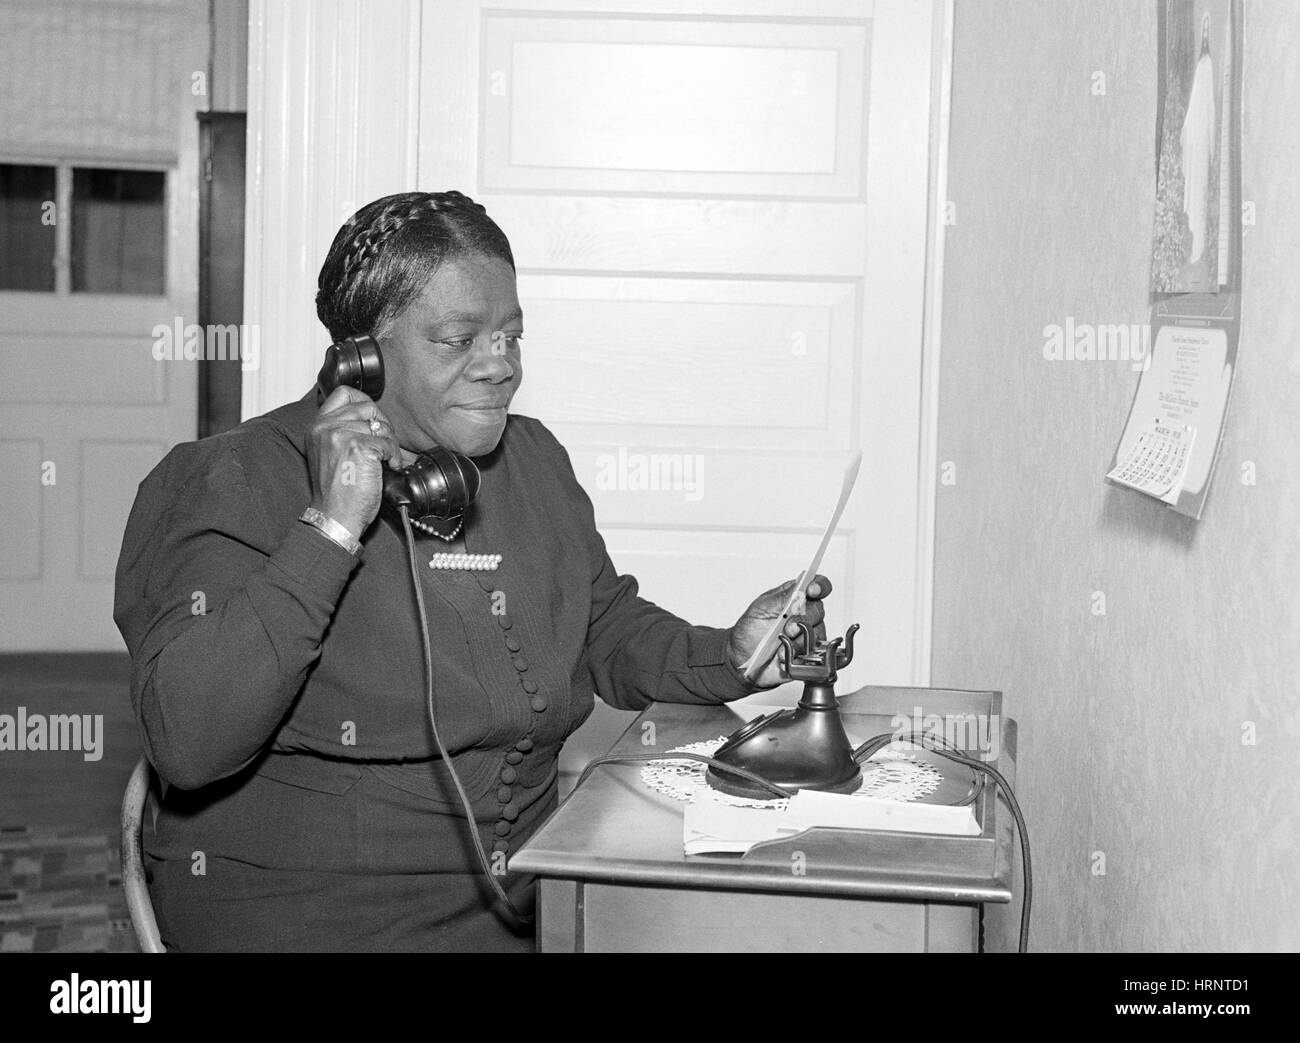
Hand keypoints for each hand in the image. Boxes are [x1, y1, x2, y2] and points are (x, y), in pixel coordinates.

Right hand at [306, 386, 403, 538]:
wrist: (334, 517)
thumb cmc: (336, 492)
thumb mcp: (329, 453)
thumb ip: (342, 431)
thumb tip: (374, 419)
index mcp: (317, 426)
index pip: (344, 393)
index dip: (365, 402)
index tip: (375, 420)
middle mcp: (325, 427)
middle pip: (368, 406)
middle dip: (383, 424)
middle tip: (386, 444)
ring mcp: (341, 435)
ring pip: (380, 425)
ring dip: (390, 444)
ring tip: (387, 460)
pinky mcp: (358, 447)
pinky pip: (388, 442)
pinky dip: (394, 456)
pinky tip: (388, 468)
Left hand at [724, 575, 832, 688]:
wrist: (742, 656)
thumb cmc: (750, 630)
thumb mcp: (760, 608)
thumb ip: (782, 597)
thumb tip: (800, 587)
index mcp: (794, 597)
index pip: (816, 586)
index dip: (819, 586)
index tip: (812, 591)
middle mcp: (804, 614)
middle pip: (818, 611)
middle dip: (803, 620)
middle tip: (788, 628)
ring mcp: (807, 634)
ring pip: (817, 634)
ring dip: (798, 641)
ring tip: (780, 645)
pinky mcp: (807, 653)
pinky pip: (811, 653)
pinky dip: (796, 654)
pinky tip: (783, 655)